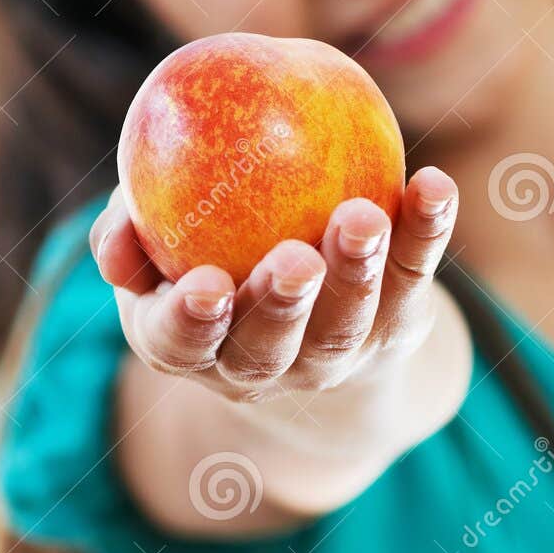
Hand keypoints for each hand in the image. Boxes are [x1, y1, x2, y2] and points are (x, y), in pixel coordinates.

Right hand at [89, 167, 458, 402]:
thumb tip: (119, 227)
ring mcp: (332, 357)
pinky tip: (433, 186)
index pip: (180, 345)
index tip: (207, 286)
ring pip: (344, 326)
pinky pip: (413, 279)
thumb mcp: (157, 248)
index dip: (191, 323)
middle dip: (283, 305)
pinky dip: (426, 233)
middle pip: (270, 348)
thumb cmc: (207, 255)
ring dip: (357, 272)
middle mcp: (261, 366)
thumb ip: (131, 228)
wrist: (305, 321)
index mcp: (191, 348)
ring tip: (362, 219)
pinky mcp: (393, 329)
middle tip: (296, 259)